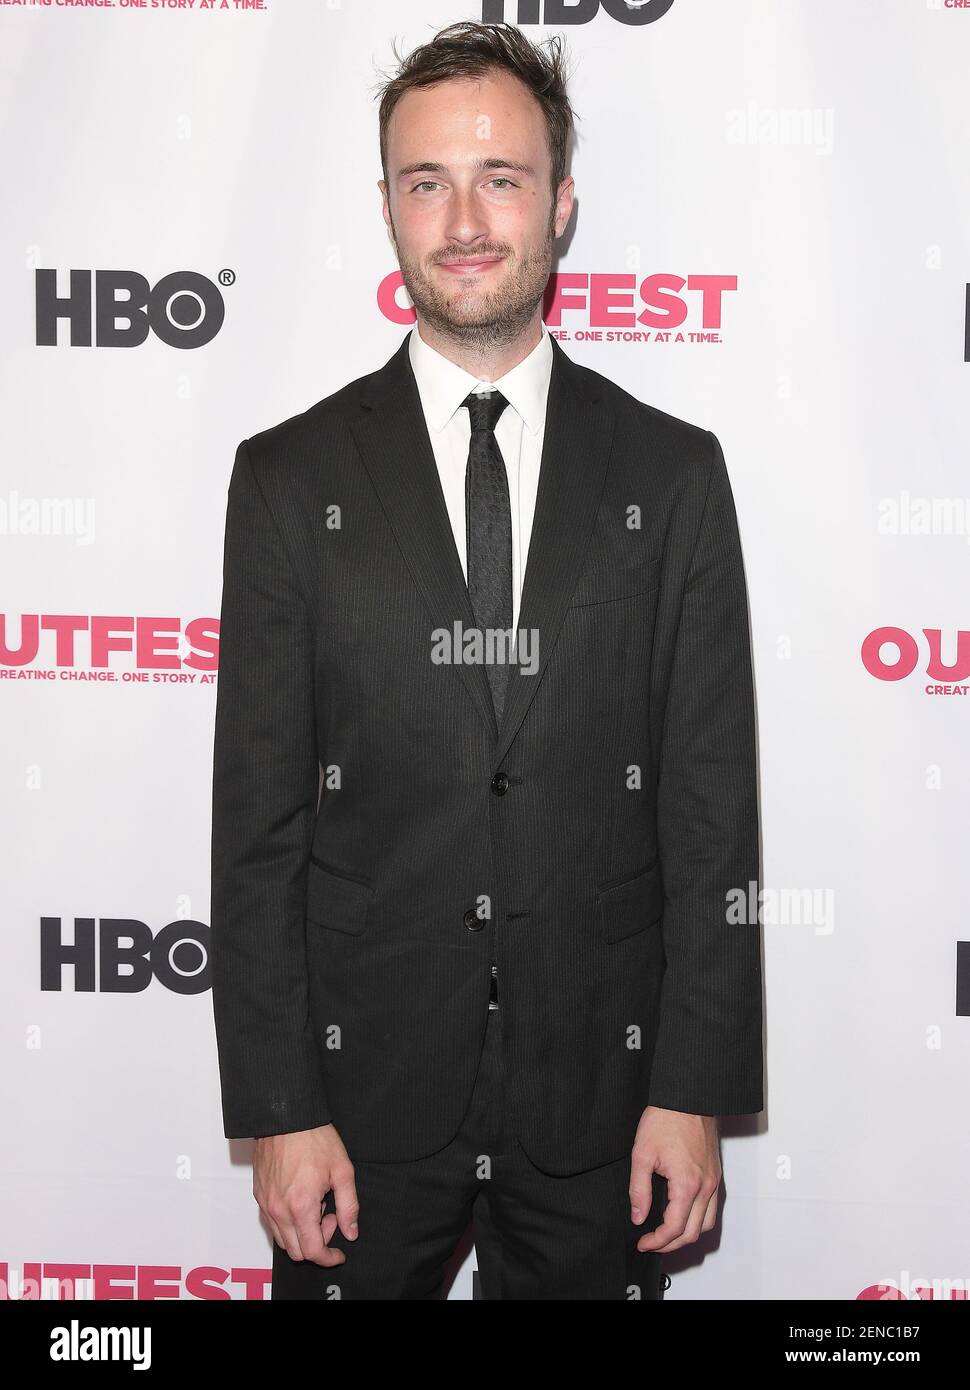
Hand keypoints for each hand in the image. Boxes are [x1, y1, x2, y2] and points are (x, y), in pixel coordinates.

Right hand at [253, 1123, 358, 1265]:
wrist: (286, 1117)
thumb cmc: (314, 1139)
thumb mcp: (342, 1170)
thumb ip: (349, 1206)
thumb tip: (351, 1232)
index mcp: (301, 1207)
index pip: (312, 1251)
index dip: (329, 1258)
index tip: (339, 1253)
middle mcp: (279, 1210)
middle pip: (296, 1252)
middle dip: (317, 1243)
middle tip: (330, 1217)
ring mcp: (266, 1204)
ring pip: (282, 1240)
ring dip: (301, 1234)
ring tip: (316, 1205)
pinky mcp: (259, 1195)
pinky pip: (272, 1223)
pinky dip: (288, 1223)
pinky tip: (301, 1199)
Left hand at [629, 1105, 720, 1252]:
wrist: (688, 1097)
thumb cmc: (665, 1119)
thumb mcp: (642, 1154)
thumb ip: (638, 1190)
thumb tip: (638, 1217)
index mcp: (687, 1185)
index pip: (674, 1228)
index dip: (657, 1242)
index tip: (642, 1243)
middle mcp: (705, 1187)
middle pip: (693, 1233)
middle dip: (670, 1245)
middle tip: (651, 1243)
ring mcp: (713, 1181)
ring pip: (707, 1224)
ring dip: (687, 1235)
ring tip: (666, 1235)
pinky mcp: (715, 1174)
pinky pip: (711, 1208)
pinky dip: (698, 1220)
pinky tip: (681, 1215)